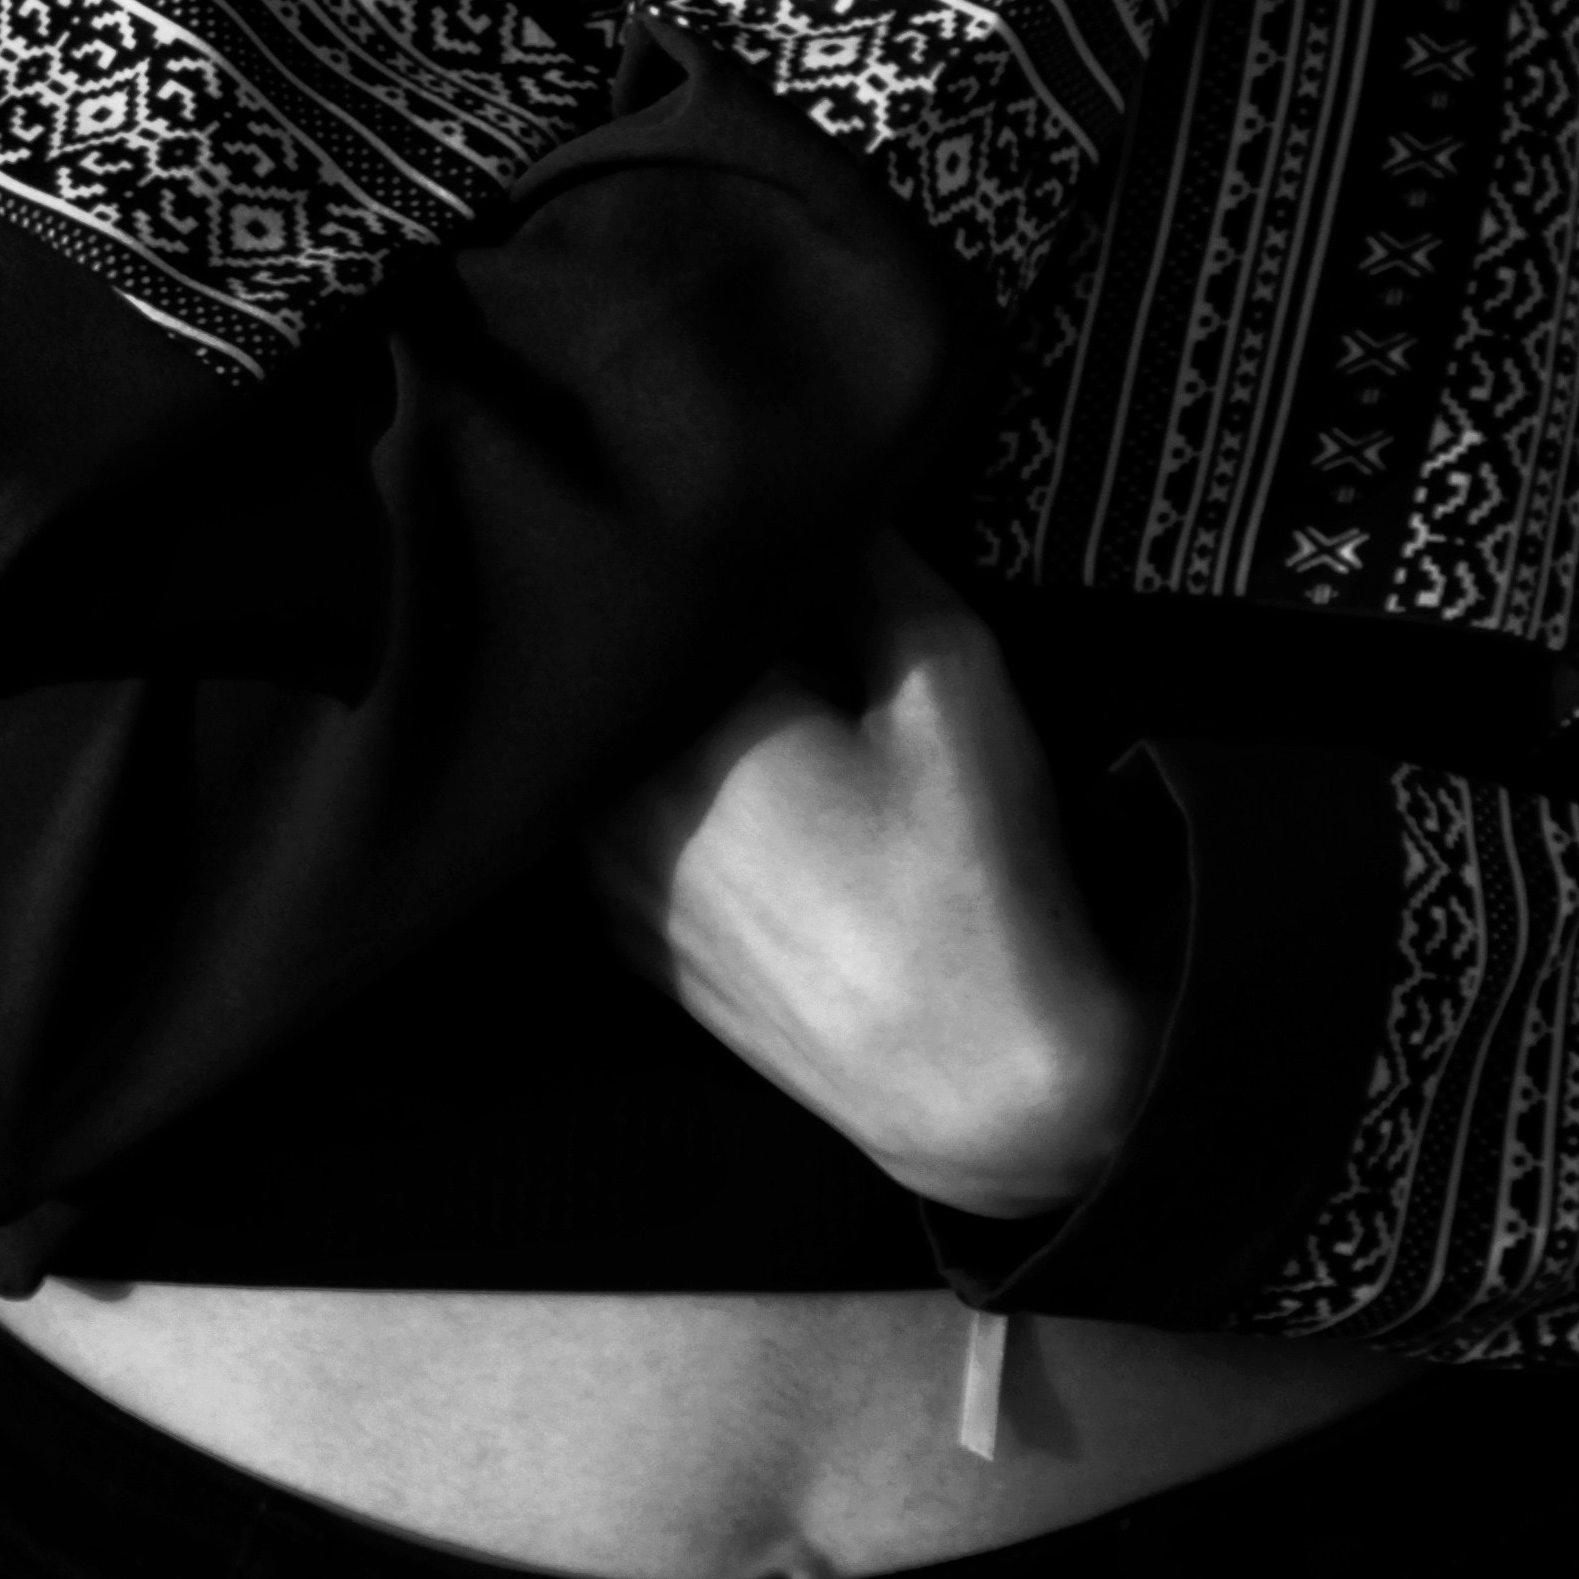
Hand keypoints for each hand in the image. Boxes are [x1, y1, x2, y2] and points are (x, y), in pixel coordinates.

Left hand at [585, 537, 1157, 1218]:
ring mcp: (602, 878)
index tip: (763, 526)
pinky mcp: (622, 938)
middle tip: (760, 600)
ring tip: (757, 696)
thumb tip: (815, 498)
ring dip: (660, 711)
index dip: (716, 545)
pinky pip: (608, 825)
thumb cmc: (973, 874)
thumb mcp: (953, 678)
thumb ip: (872, 563)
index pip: (665, 582)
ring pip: (608, 748)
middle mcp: (616, 795)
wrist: (976, 1080)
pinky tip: (736, 798)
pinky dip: (650, 793)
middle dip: (679, 628)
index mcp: (689, 714)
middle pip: (623, 670)